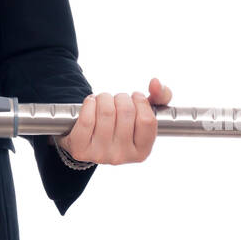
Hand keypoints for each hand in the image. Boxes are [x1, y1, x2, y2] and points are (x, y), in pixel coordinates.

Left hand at [55, 77, 171, 164]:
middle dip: (121, 97)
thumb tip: (155, 83)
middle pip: (126, 112)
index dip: (141, 102)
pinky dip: (89, 103)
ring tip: (103, 100)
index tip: (134, 98)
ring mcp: (100, 155)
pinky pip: (87, 119)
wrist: (86, 140)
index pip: (147, 120)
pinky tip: (91, 103)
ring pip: (106, 112)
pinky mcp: (81, 149)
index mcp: (141, 152)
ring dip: (104, 97)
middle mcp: (122, 157)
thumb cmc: (119, 125)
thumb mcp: (142, 114)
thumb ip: (160, 96)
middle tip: (117, 100)